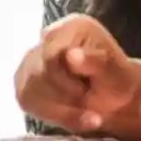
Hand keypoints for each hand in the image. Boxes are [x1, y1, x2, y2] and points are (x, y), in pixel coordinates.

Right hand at [14, 13, 140, 132]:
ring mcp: (32, 56)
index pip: (50, 55)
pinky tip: (68, 112)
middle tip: (86, 97)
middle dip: (64, 95)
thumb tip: (71, 56)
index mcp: (73, 27)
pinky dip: (50, 114)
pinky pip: (26, 99)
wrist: (113, 98)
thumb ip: (95, 63)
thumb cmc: (116, 82)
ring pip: (29, 89)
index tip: (86, 90)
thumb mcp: (116, 74)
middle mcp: (48, 35)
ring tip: (80, 105)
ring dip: (59, 107)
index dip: (66, 81)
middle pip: (37, 73)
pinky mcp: (23, 78)